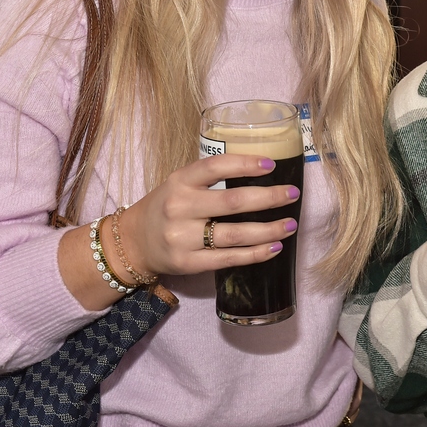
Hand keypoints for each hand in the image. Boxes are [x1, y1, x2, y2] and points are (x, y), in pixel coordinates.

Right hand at [120, 154, 299, 276]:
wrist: (133, 242)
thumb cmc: (168, 206)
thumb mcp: (181, 184)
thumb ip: (212, 178)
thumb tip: (262, 170)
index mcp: (180, 181)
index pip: (215, 167)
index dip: (245, 164)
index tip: (271, 164)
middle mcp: (180, 208)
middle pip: (232, 202)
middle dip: (269, 198)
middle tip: (292, 194)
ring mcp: (182, 238)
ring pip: (235, 234)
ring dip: (269, 229)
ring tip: (290, 224)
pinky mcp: (188, 263)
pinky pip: (229, 258)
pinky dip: (256, 253)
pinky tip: (274, 247)